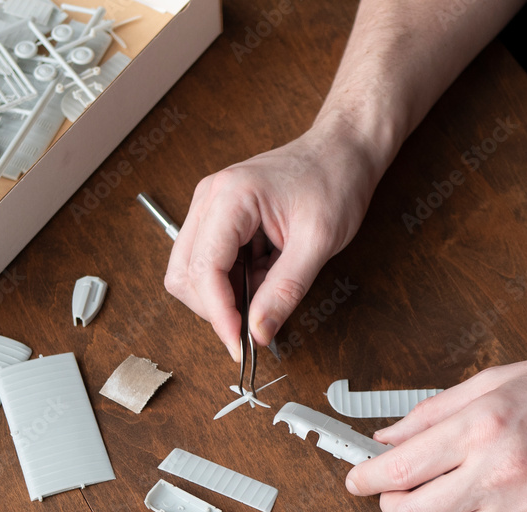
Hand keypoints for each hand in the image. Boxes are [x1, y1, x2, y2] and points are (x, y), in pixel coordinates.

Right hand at [164, 118, 382, 358]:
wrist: (342, 151)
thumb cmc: (334, 181)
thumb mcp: (318, 242)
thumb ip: (285, 290)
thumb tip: (258, 333)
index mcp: (231, 197)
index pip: (203, 270)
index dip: (219, 314)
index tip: (241, 344)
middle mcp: (210, 199)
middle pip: (184, 275)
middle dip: (215, 308)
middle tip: (254, 325)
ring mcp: (211, 208)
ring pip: (192, 272)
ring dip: (225, 295)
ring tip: (269, 288)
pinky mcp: (221, 219)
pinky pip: (211, 263)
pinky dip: (234, 282)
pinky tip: (266, 274)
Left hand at [345, 354, 526, 511]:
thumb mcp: (499, 379)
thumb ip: (436, 410)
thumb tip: (391, 434)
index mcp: (482, 424)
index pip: (400, 467)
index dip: (366, 478)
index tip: (357, 479)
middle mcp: (499, 469)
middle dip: (391, 508)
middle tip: (392, 495)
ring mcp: (526, 506)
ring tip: (435, 508)